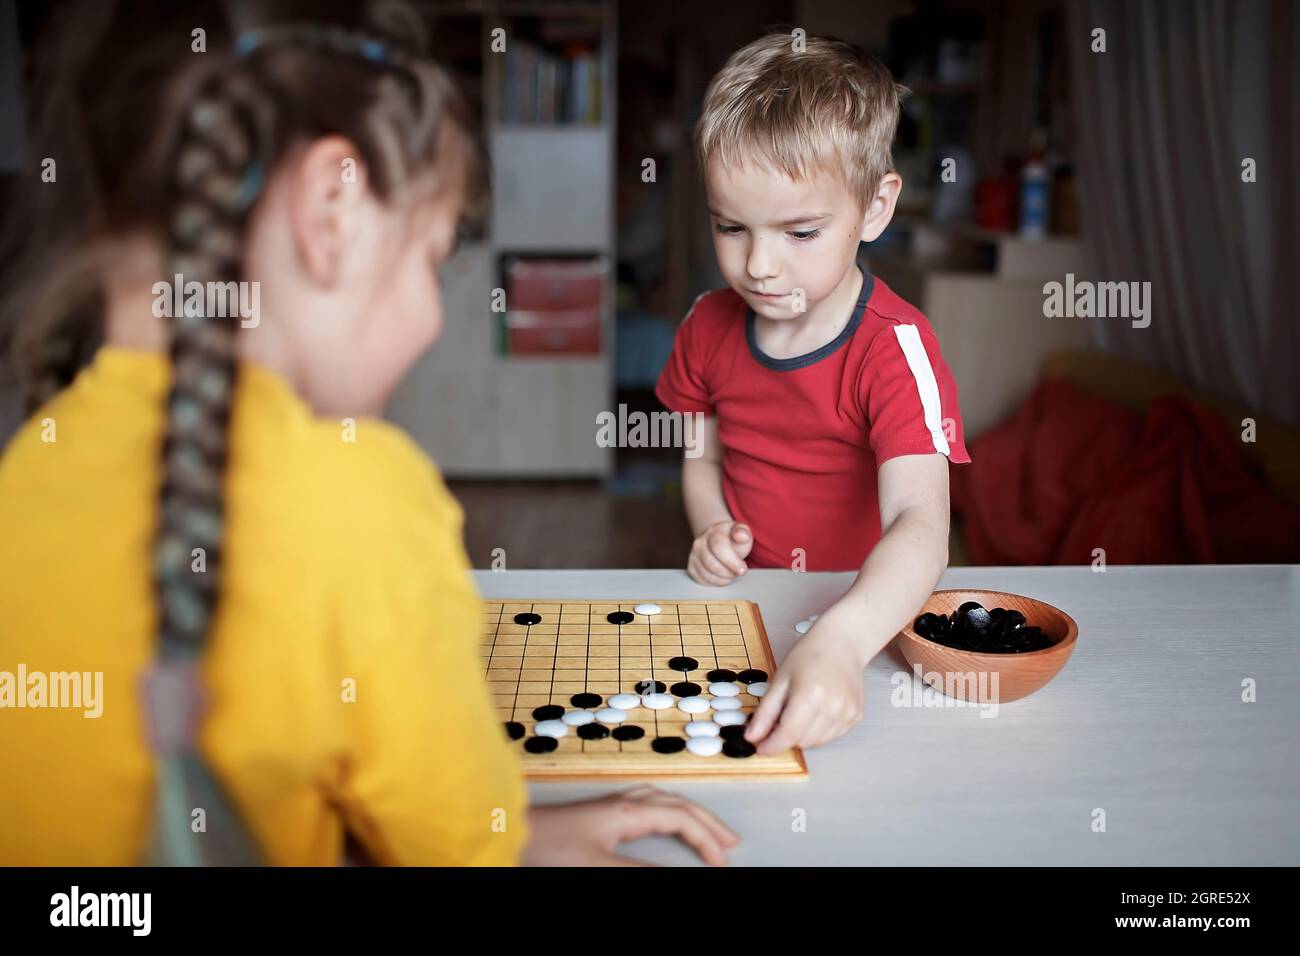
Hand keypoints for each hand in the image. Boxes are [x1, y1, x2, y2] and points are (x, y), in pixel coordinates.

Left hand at [521, 786, 739, 865]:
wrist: (510, 830)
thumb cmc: (546, 846)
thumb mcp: (598, 865)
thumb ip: (640, 871)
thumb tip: (679, 874)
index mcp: (628, 812)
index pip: (681, 820)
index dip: (706, 841)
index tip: (722, 863)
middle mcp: (623, 802)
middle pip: (678, 804)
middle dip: (707, 822)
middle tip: (730, 842)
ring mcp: (611, 804)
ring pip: (663, 799)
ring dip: (689, 812)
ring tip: (706, 828)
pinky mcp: (599, 812)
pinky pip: (646, 800)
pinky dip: (667, 807)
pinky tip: (663, 814)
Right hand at [687, 521, 752, 585]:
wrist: (719, 541)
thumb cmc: (731, 540)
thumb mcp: (741, 533)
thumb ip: (743, 533)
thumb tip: (742, 535)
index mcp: (713, 532)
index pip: (718, 547)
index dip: (732, 561)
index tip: (743, 569)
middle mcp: (699, 543)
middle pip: (712, 564)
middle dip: (729, 573)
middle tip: (738, 572)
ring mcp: (693, 555)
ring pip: (707, 575)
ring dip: (723, 578)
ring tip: (731, 573)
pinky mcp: (691, 567)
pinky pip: (703, 580)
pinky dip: (716, 582)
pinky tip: (722, 576)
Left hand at [746, 624, 864, 753]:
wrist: (841, 642)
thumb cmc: (809, 654)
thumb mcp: (780, 679)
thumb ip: (766, 712)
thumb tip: (752, 736)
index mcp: (810, 696)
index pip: (788, 735)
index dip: (772, 745)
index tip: (761, 747)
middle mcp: (832, 708)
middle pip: (802, 741)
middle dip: (786, 736)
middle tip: (780, 717)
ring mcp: (847, 713)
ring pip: (816, 742)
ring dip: (803, 735)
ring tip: (800, 709)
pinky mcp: (855, 716)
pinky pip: (831, 736)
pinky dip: (819, 731)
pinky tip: (816, 710)